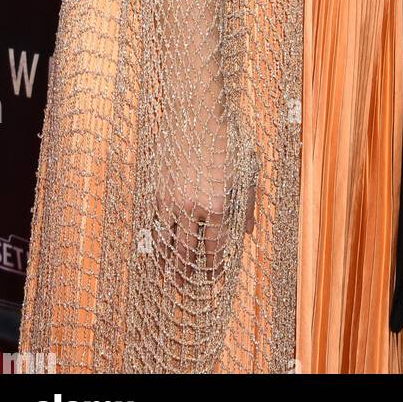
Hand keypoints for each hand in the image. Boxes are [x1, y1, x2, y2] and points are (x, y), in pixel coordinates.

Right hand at [154, 128, 255, 286]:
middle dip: (188, 275)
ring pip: (166, 243)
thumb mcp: (247, 171)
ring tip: (170, 279)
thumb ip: (248, 205)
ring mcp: (171, 200)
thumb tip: (248, 233)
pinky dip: (155, 242)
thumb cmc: (227, 139)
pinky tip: (158, 252)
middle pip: (187, 253)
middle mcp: (193, 207)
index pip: (215, 249)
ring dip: (167, 264)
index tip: (217, 281)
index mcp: (219, 204)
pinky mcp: (156, 190)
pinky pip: (154, 225)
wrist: (197, 112)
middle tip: (188, 289)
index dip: (215, 269)